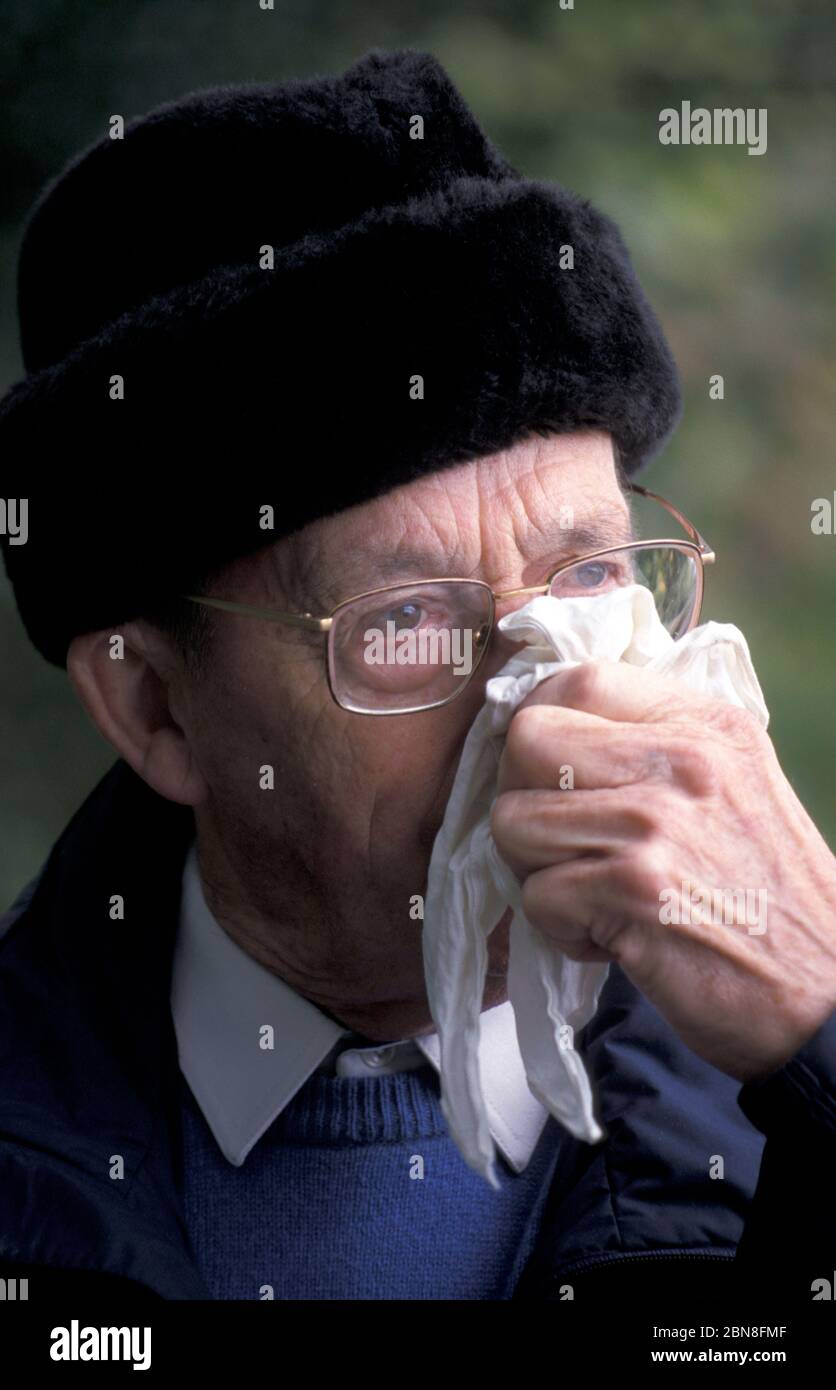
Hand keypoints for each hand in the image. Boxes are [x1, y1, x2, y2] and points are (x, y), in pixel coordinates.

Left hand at [490, 660, 835, 1082]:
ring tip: (589, 891)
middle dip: (523, 796)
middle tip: (561, 840)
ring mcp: (655, 821)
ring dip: (536, 870)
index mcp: (703, 723)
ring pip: (513, 820)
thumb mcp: (731, 781)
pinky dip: (561, 929)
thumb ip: (653, 741)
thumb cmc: (763, 890)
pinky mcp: (633, 888)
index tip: (550, 774)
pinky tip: (612, 936)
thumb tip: (553, 721)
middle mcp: (681, 760)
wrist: (820, 989)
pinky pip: (535, 895)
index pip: (576, 680)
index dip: (541, 724)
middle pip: (527, 740)